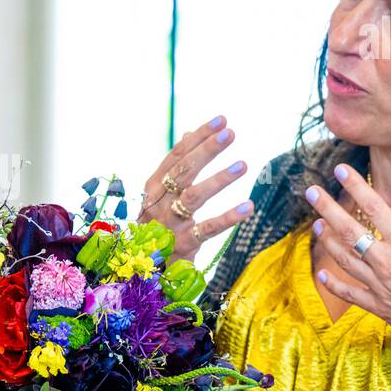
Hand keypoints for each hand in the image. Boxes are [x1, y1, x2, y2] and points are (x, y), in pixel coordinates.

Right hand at [138, 115, 252, 261]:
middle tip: (231, 133)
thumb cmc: (156, 226)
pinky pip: (206, 229)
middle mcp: (158, 202)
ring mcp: (168, 224)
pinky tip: (248, 207)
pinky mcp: (182, 245)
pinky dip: (228, 218)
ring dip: (218, 179)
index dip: (199, 137)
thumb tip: (187, 133)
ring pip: (193, 197)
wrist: (142, 270)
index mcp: (153, 187)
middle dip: (208, 150)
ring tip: (243, 165)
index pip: (176, 156)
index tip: (221, 120)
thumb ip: (175, 166)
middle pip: (183, 171)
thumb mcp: (161, 195)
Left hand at [306, 164, 390, 390]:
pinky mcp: (376, 306)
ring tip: (316, 225)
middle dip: (328, 209)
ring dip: (327, 240)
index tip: (340, 170)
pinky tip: (321, 273)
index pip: (377, 210)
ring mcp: (378, 286)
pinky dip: (333, 283)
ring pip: (344, 259)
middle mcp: (387, 263)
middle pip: (350, 231)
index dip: (357, 187)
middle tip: (310, 192)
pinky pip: (348, 293)